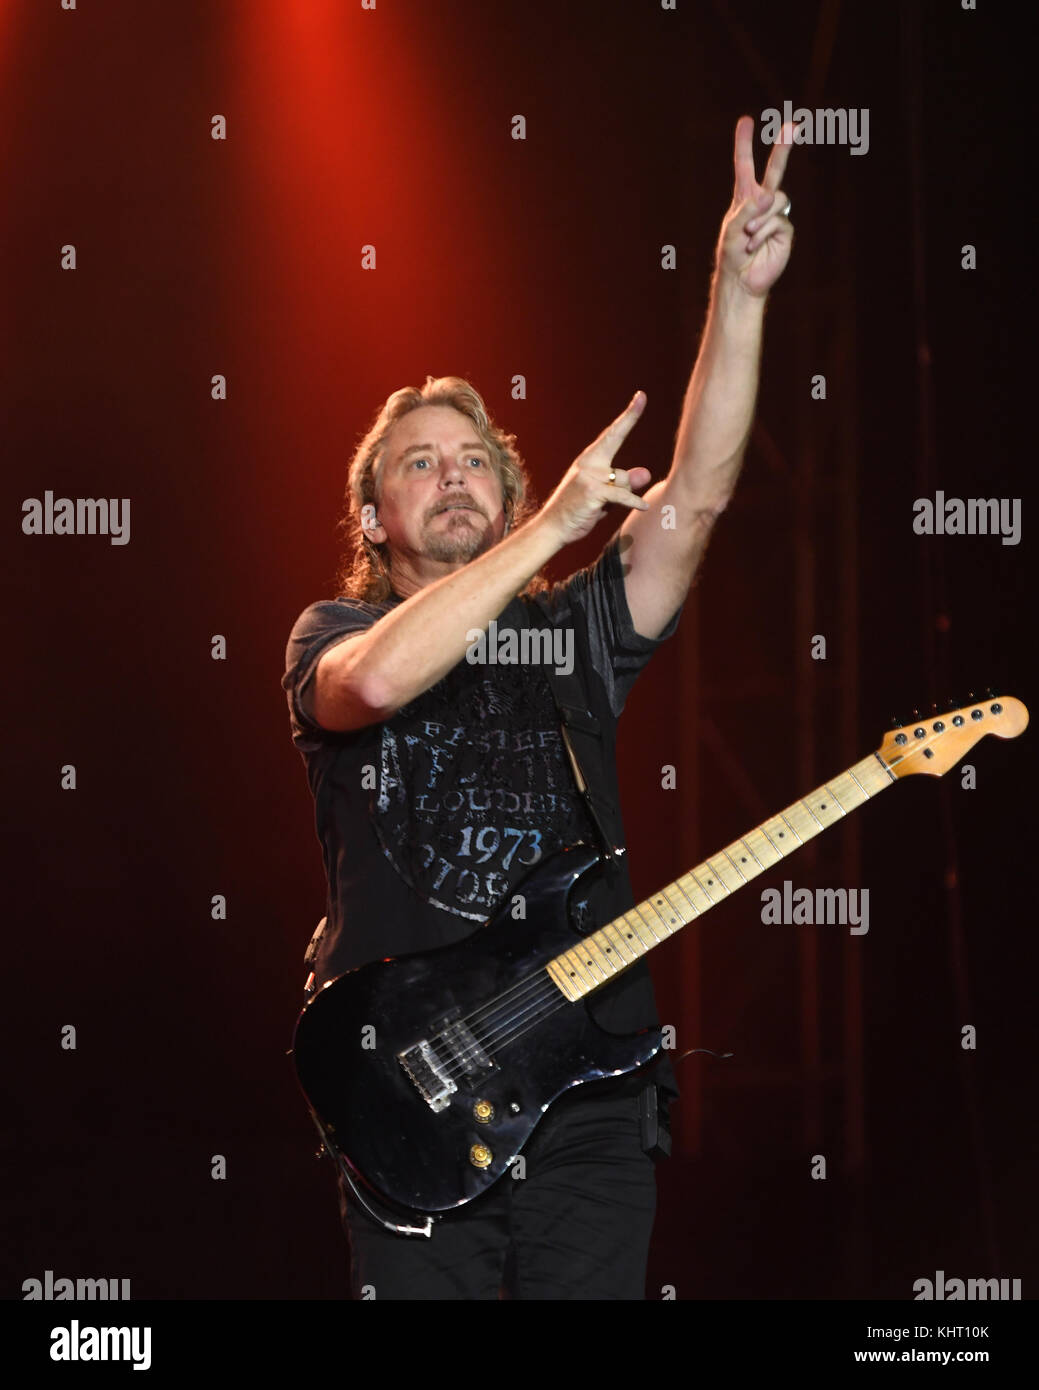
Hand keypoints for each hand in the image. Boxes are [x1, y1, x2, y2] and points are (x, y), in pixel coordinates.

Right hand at [538, 392, 651, 544]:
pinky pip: (622, 495)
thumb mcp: (605, 496)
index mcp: (590, 460)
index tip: (640, 397)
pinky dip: (633, 502)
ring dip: (624, 496)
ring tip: (604, 508)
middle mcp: (588, 463)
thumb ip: (624, 484)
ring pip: (624, 480)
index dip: (627, 416)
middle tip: (642, 396)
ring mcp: (589, 476)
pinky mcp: (593, 492)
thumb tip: (647, 473)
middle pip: (615, 438)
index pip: (612, 434)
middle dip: (629, 416)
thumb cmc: (579, 511)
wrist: (553, 528)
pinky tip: (643, 506)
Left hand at [716, 114, 793, 298]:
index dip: (744, 144)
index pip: (744, 166)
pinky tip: (756, 246)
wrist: (742, 279)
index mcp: (744, 197)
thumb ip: (747, 209)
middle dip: (783, 148)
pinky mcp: (785, 229)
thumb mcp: (732, 229)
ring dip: (760, 218)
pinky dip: (764, 232)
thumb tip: (769, 195)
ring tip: (749, 236)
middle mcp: (762, 202)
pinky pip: (778, 220)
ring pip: (777, 199)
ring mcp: (776, 214)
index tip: (746, 121)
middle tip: (793, 126)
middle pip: (775, 170)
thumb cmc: (732, 254)